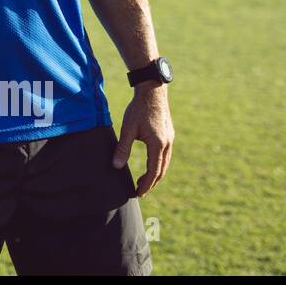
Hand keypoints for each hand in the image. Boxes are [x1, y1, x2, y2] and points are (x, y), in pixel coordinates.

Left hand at [113, 83, 173, 197]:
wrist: (152, 91)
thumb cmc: (138, 109)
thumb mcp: (128, 129)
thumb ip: (123, 148)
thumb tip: (115, 166)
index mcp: (158, 145)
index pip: (153, 172)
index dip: (145, 185)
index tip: (137, 193)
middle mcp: (167, 144)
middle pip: (161, 171)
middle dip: (151, 183)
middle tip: (139, 191)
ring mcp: (170, 139)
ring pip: (165, 163)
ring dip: (155, 174)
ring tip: (143, 181)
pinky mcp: (169, 134)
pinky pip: (165, 155)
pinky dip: (158, 164)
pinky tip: (150, 164)